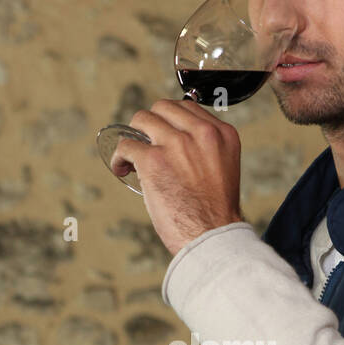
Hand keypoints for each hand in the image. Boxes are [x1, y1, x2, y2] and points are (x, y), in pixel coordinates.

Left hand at [112, 99, 245, 255]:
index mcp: (221, 134)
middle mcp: (200, 133)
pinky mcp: (153, 160)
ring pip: (141, 120)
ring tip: (132, 157)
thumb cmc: (216, 214)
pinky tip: (122, 169)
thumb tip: (176, 140)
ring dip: (133, 137)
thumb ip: (205, 149)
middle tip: (145, 143)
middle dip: (150, 124)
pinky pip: (126, 145)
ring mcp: (176, 144)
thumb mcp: (223, 168)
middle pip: (163, 108)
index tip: (163, 135)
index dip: (170, 121)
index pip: (188, 107)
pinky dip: (120, 158)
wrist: (212, 236)